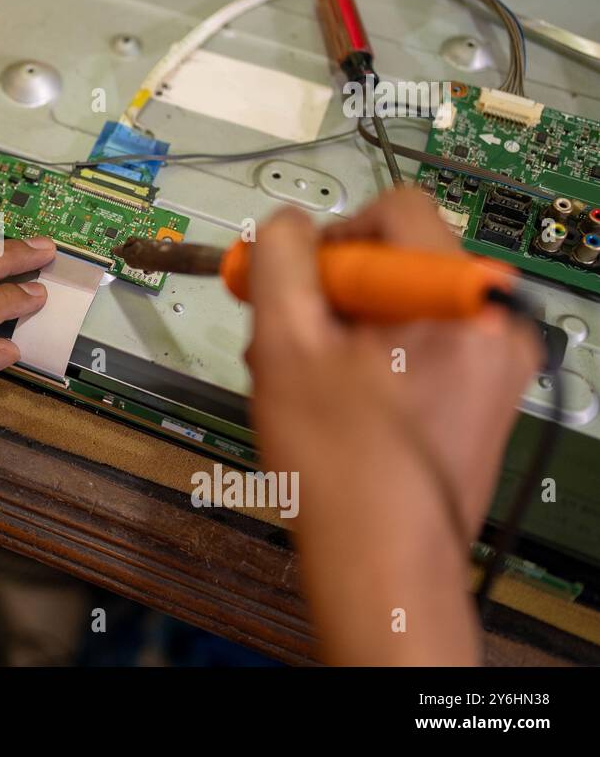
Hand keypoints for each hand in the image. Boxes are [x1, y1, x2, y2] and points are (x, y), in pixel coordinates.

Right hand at [244, 189, 540, 663]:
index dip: (329, 239)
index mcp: (461, 301)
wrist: (383, 566)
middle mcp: (494, 326)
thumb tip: (286, 226)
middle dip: (328, 294)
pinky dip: (367, 360)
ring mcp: (492, 367)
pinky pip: (417, 347)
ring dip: (340, 330)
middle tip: (286, 340)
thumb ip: (282, 262)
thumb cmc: (341, 467)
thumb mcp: (287, 344)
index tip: (293, 284)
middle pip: (396, 262)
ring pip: (399, 308)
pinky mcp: (480, 400)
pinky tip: (330, 400)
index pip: (395, 210)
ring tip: (302, 380)